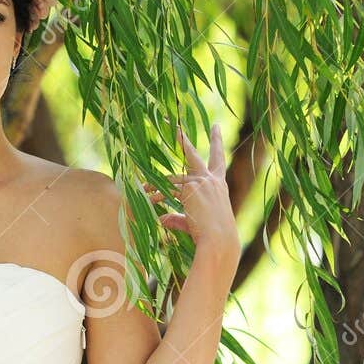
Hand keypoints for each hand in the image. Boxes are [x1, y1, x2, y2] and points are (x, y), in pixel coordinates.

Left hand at [143, 123, 238, 256]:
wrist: (219, 240)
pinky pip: (168, 191)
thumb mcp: (195, 222)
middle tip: (173, 124)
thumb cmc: (212, 234)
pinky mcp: (190, 188)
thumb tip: (162, 218)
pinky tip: (149, 201)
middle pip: (192, 154)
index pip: (217, 159)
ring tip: (144, 190)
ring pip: (171, 180)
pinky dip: (157, 197)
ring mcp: (200, 182)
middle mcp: (211, 179)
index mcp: (218, 184)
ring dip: (155, 187)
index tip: (215, 127)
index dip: (216, 142)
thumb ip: (177, 217)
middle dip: (181, 138)